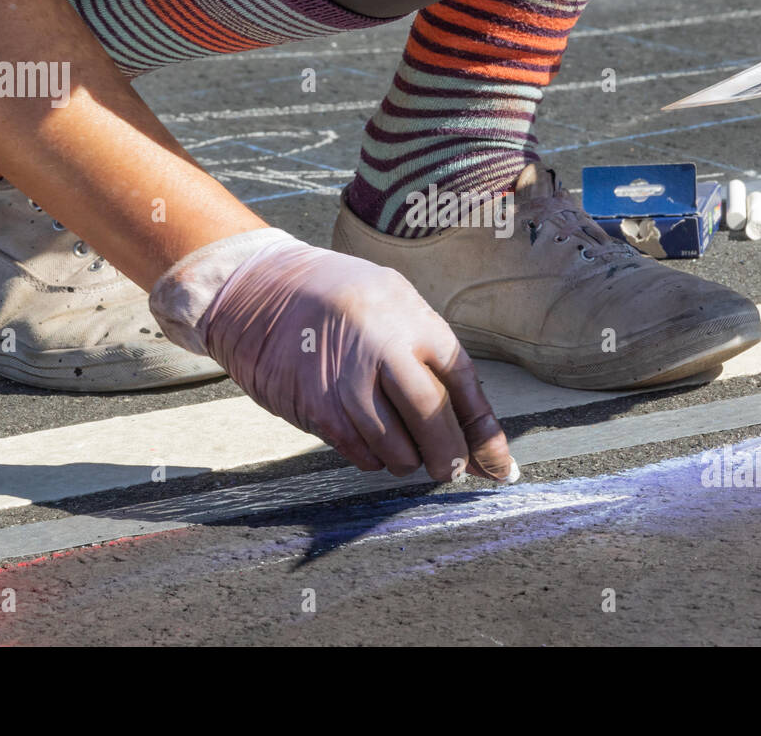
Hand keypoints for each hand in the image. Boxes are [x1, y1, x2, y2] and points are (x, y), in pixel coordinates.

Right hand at [149, 229, 516, 481]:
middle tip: (452, 470)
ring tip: (405, 447)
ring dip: (409, 460)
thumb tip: (469, 426)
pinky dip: (373, 458)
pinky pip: (361, 454)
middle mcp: (384, 351)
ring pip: (398, 449)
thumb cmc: (339, 297)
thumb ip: (431, 355)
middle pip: (435, 423)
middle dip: (452, 459)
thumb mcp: (394, 302)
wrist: (259, 290)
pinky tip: (368, 438)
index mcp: (413, 320)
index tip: (501, 467)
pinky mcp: (318, 409)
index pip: (464, 386)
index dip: (485, 434)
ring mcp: (348, 383)